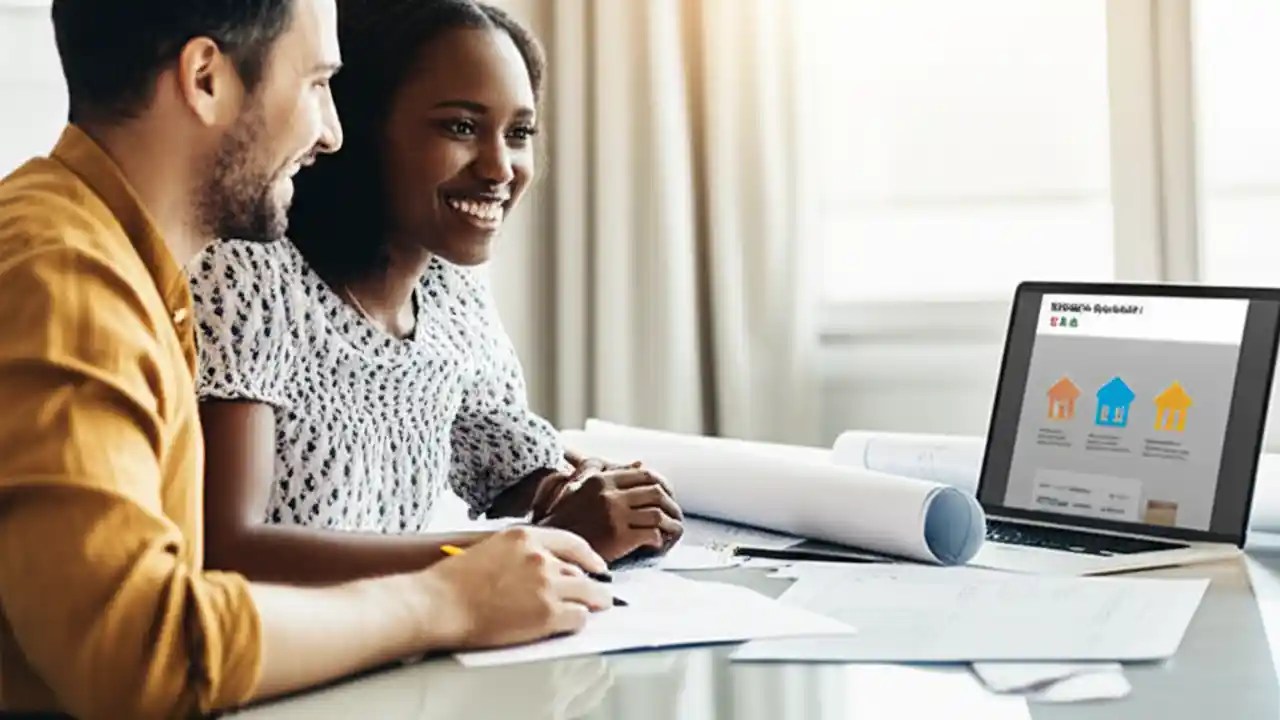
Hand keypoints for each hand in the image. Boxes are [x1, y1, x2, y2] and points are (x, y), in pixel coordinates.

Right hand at [425, 526, 612, 649]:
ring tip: (591, 611)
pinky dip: (578, 622)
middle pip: (581, 571)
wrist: (439, 604)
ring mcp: (547, 584)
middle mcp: (541, 557)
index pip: (572, 543)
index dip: (590, 557)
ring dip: (590, 603)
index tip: (597, 566)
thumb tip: (542, 569)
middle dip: (587, 585)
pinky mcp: (548, 613)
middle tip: (593, 596)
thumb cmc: (452, 582)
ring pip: (589, 594)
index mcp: (525, 537)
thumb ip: (520, 555)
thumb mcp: (491, 549)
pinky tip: (568, 624)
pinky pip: (580, 617)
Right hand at [533, 461, 684, 562]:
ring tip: (670, 532)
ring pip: (657, 514)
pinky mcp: (618, 537)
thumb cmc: (563, 519)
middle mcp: (610, 494)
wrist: (548, 546)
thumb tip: (640, 464)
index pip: (645, 475)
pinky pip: (650, 534)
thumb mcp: (580, 488)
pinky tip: (656, 544)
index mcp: (602, 480)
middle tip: (674, 515)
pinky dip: (658, 539)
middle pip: (656, 492)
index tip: (668, 496)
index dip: (662, 485)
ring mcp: (614, 515)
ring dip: (669, 523)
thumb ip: (608, 474)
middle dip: (671, 505)